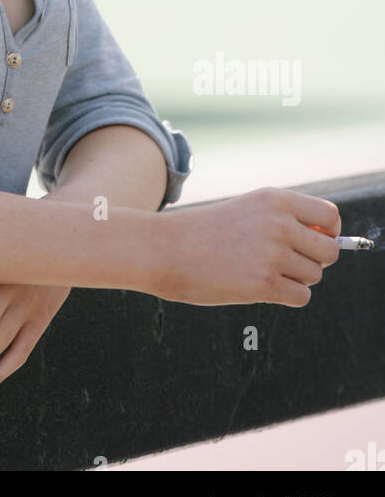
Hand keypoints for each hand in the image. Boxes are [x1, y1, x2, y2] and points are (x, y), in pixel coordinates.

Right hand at [153, 186, 341, 305]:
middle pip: (329, 251)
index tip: (312, 241)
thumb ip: (287, 220)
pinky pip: (301, 296)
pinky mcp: (263, 284)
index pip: (330, 216)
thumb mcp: (247, 210)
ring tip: (263, 271)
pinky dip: (287, 296)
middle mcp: (279, 223)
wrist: (165, 249)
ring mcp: (272, 254)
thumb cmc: (206, 232)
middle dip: (314, 260)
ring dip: (296, 279)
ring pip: (314, 276)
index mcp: (275, 199)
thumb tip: (331, 242)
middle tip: (286, 262)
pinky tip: (261, 287)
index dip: (327, 232)